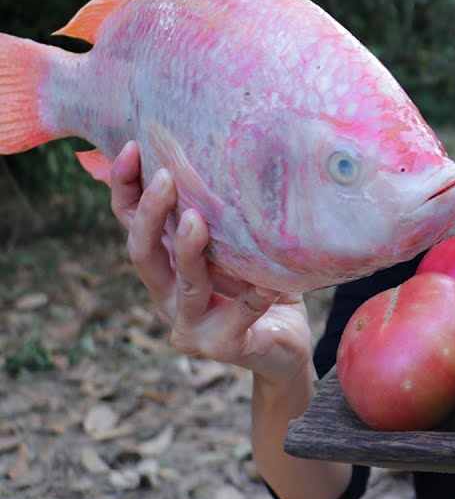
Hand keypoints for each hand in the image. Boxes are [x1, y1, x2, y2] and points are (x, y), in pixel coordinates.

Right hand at [109, 141, 313, 384]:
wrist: (285, 351)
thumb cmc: (260, 290)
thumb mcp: (238, 250)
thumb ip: (224, 221)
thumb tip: (228, 156)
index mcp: (165, 268)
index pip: (132, 225)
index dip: (125, 189)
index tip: (132, 147)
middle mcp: (168, 296)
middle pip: (143, 253)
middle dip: (150, 214)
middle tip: (165, 178)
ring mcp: (191, 325)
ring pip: (185, 284)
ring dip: (187, 250)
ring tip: (196, 220)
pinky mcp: (223, 345)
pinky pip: (240, 315)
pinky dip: (255, 297)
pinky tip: (270, 284)